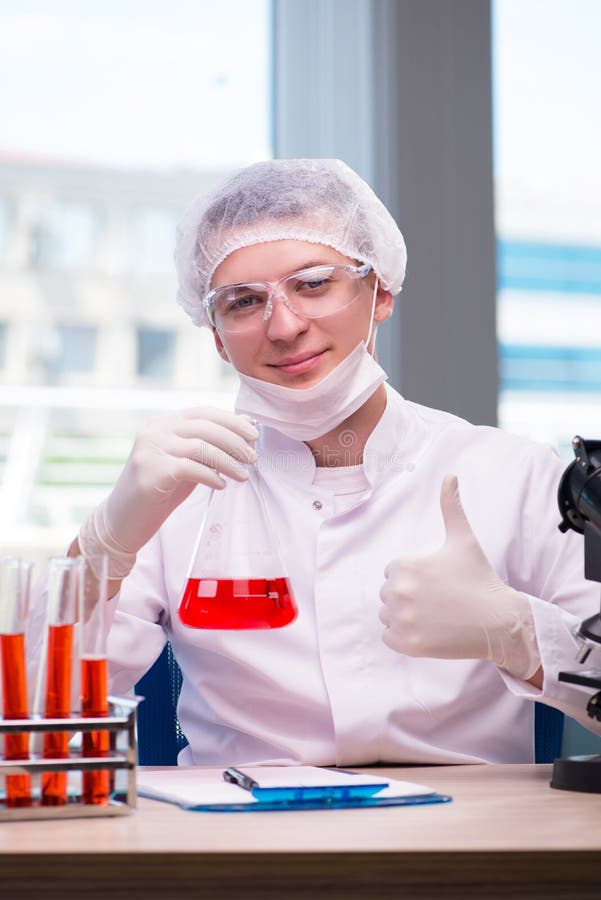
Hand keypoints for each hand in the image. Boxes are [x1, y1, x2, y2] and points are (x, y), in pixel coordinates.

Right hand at [78, 408, 258, 577]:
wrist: (122, 520)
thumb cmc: (159, 491)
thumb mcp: (185, 463)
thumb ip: (207, 447)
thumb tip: (243, 431)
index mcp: (164, 423)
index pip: (203, 412)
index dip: (231, 421)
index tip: (253, 434)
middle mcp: (155, 431)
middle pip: (205, 427)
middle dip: (235, 442)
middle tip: (252, 458)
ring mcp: (151, 449)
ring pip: (201, 447)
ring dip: (228, 462)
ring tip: (243, 475)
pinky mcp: (151, 471)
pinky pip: (191, 468)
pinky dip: (211, 476)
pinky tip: (221, 485)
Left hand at [379, 474, 540, 679]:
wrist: (498, 620)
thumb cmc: (479, 578)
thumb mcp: (463, 538)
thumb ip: (451, 505)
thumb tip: (450, 474)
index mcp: (404, 564)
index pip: (393, 571)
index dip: (415, 576)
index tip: (438, 581)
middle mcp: (397, 591)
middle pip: (389, 594)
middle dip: (409, 596)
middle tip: (439, 600)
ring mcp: (401, 620)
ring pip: (387, 616)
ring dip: (404, 617)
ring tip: (434, 615)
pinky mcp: (406, 644)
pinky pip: (389, 638)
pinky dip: (403, 637)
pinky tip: (428, 631)